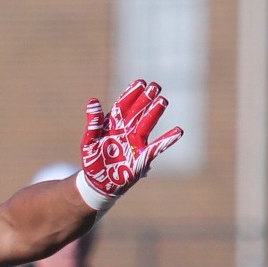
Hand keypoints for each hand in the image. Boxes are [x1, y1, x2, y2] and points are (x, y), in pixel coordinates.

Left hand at [77, 80, 184, 211]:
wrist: (98, 184)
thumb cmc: (92, 162)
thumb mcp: (88, 142)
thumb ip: (93, 123)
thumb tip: (92, 101)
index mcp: (113, 125)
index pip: (123, 105)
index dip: (131, 94)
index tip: (140, 82)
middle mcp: (126, 131)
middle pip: (138, 111)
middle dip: (146, 99)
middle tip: (155, 86)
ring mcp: (135, 143)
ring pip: (146, 124)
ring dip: (154, 113)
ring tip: (163, 100)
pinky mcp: (142, 157)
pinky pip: (156, 147)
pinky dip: (167, 140)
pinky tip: (178, 131)